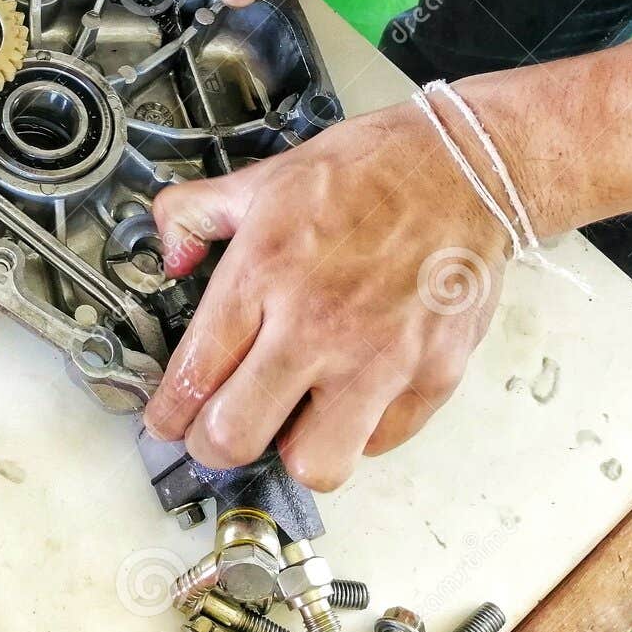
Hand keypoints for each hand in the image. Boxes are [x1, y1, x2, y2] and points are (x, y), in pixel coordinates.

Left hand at [142, 103, 507, 490]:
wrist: (466, 167)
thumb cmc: (370, 171)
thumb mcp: (262, 179)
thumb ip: (196, 215)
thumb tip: (169, 254)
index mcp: (263, 276)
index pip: (193, 376)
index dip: (166, 413)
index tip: (165, 420)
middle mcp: (316, 326)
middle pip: (236, 437)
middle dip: (211, 444)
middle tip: (215, 430)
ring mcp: (378, 359)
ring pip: (313, 463)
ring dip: (293, 448)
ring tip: (291, 418)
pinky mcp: (431, 377)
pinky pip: (380, 443)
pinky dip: (360, 431)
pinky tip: (351, 396)